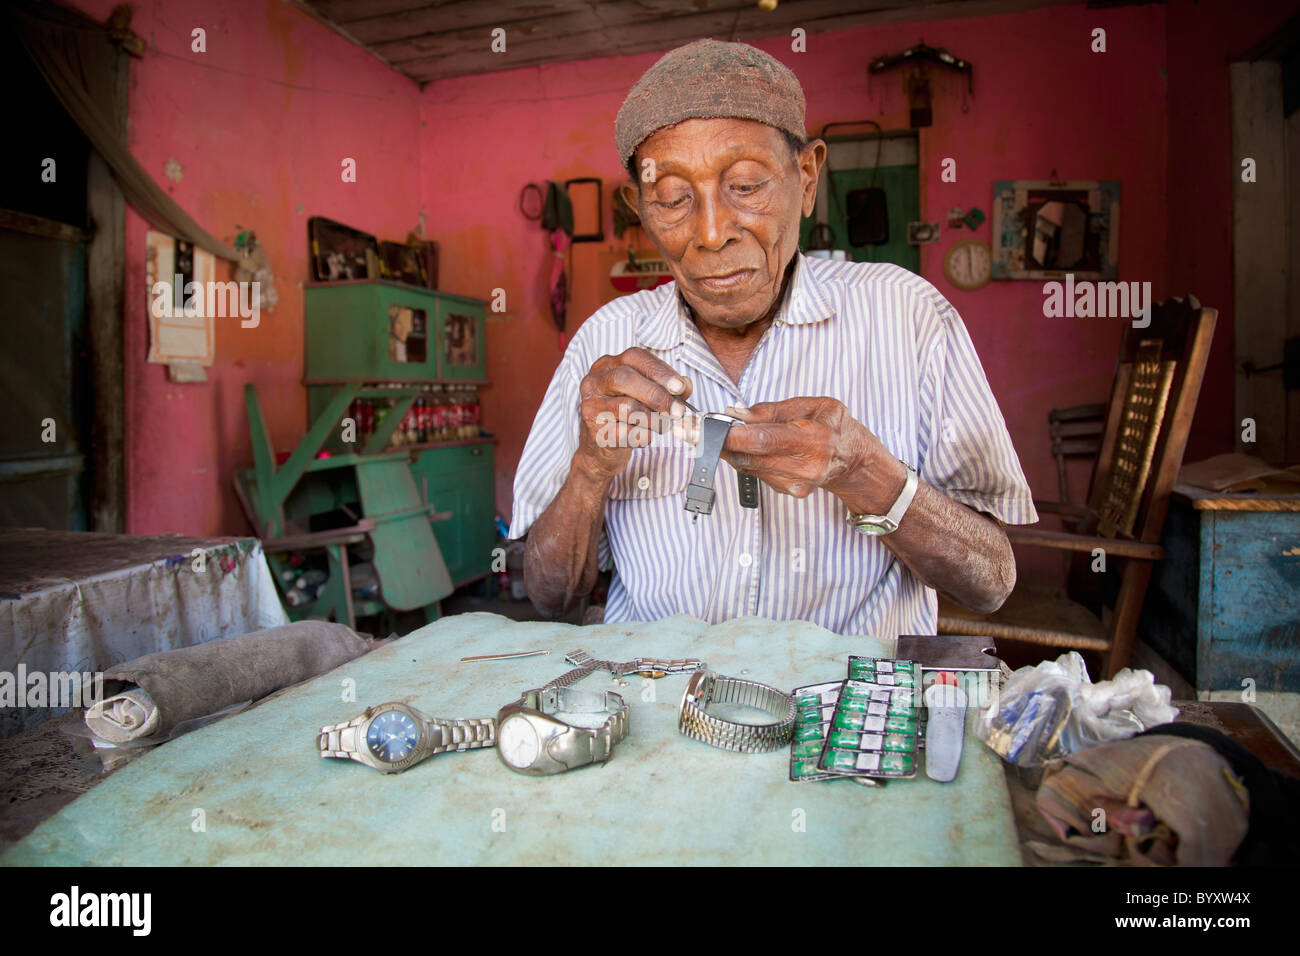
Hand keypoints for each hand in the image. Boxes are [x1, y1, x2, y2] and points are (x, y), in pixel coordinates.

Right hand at [576, 348, 692, 479]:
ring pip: (626, 407)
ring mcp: (591, 406)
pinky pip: (625, 432)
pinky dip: (643, 436)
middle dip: (657, 395)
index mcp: (609, 365)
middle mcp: (595, 381)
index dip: (660, 371)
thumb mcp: (645, 395)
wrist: (602, 447)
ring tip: (663, 426)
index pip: (635, 357)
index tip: (679, 387)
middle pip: (625, 379)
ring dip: (653, 419)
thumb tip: (685, 386)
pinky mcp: (594, 432)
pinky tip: (645, 437)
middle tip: (677, 411)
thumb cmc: (626, 416)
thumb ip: (666, 387)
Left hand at [720, 397, 905, 511]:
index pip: (762, 440)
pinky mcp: (787, 492)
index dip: (730, 435)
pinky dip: (741, 457)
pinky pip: (754, 472)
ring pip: (746, 466)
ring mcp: (795, 484)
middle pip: (748, 457)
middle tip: (688, 427)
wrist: (853, 461)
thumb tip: (736, 414)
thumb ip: (773, 410)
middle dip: (716, 442)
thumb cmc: (835, 426)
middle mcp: (804, 468)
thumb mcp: (813, 405)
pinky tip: (735, 445)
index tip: (704, 426)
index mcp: (814, 440)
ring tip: (706, 432)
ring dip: (724, 449)